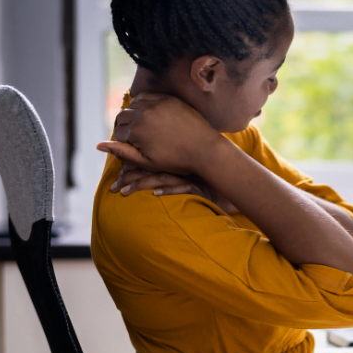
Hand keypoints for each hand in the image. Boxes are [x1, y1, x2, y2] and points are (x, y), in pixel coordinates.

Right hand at [96, 91, 220, 174]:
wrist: (204, 149)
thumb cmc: (175, 160)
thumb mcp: (146, 161)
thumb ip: (121, 152)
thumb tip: (98, 145)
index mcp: (136, 130)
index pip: (118, 133)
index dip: (124, 142)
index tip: (135, 148)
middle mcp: (143, 113)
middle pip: (123, 117)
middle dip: (126, 128)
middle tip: (138, 138)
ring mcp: (156, 103)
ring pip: (134, 105)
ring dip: (134, 114)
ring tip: (144, 128)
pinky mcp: (168, 98)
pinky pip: (148, 96)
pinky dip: (145, 104)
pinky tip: (150, 114)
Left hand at [110, 164, 239, 214]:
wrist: (239, 183)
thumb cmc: (214, 180)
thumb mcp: (192, 174)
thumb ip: (174, 173)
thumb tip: (153, 182)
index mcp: (177, 157)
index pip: (150, 158)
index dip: (132, 164)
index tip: (117, 173)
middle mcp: (181, 164)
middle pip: (150, 167)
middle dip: (129, 177)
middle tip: (113, 187)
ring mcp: (191, 175)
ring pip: (162, 177)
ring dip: (141, 184)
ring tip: (123, 192)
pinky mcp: (201, 186)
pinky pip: (183, 187)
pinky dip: (169, 190)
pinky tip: (156, 195)